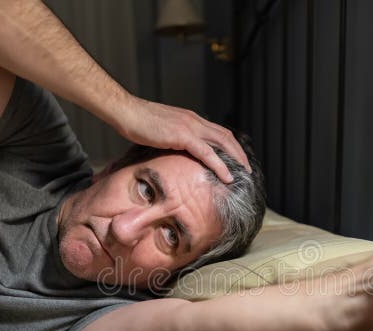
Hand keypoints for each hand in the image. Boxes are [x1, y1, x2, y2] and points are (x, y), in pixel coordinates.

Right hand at [115, 94, 250, 183]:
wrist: (126, 112)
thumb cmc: (138, 123)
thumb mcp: (162, 131)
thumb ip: (174, 140)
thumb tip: (178, 153)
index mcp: (191, 119)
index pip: (219, 131)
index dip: (231, 145)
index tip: (237, 159)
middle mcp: (195, 120)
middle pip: (226, 136)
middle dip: (239, 153)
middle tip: (247, 169)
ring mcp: (190, 126)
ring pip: (222, 143)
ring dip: (236, 159)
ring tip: (243, 173)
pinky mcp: (183, 135)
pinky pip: (207, 153)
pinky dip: (220, 165)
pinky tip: (227, 177)